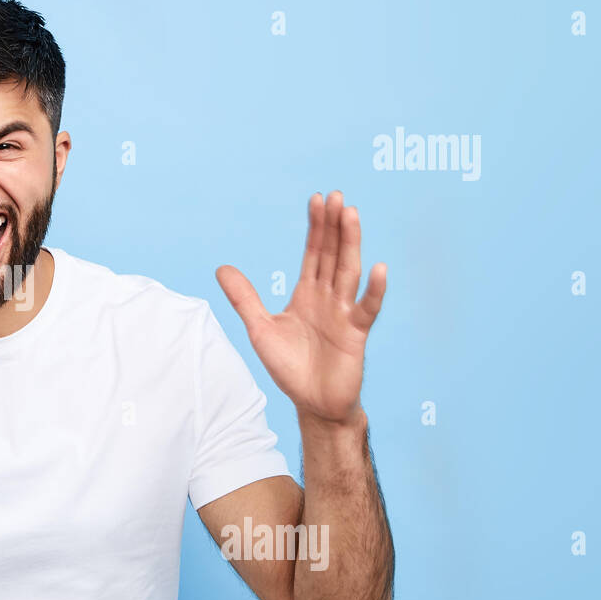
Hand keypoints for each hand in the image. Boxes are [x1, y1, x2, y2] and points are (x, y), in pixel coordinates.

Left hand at [215, 191, 385, 424]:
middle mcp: (329, 298)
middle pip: (332, 255)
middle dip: (333, 226)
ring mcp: (344, 314)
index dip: (315, 227)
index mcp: (307, 294)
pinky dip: (374, 290)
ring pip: (349, 272)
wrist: (313, 404)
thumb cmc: (290, 367)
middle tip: (337, 196)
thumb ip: (244, 298)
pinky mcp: (356, 334)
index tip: (317, 199)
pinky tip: (379, 268)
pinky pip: (367, 309)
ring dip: (351, 243)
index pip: (313, 253)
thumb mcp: (260, 329)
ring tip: (352, 215)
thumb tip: (221, 268)